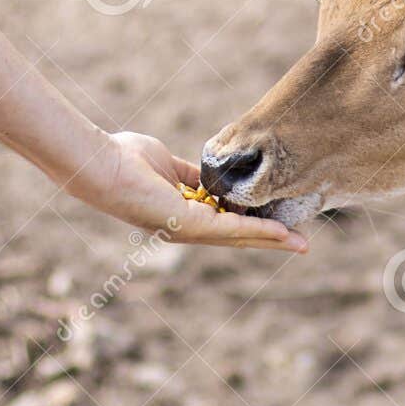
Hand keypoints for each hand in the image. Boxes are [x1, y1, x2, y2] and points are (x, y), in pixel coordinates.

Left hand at [69, 131, 309, 253]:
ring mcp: (189, 231)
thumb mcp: (170, 166)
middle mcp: (187, 230)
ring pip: (241, 238)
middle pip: (239, 238)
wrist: (103, 165)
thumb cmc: (126, 160)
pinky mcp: (190, 226)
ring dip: (273, 240)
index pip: (226, 224)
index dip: (254, 224)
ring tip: (301, 244)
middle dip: (270, 240)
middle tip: (300, 244)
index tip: (280, 223)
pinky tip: (282, 234)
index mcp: (182, 216)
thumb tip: (214, 176)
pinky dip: (260, 231)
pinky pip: (233, 230)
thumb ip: (194, 175)